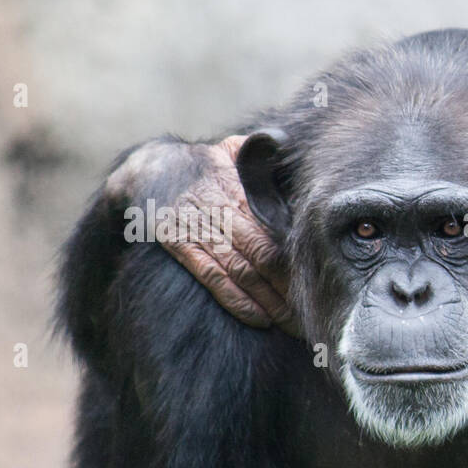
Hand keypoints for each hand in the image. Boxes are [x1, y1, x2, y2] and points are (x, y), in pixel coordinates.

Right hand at [141, 136, 297, 333]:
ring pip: (240, 271)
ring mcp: (198, 229)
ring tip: (290, 321)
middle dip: (287, 286)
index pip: (274, 228)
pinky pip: (212, 278)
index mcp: (237, 188)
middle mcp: (219, 210)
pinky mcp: (180, 245)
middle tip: (311, 309)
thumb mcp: (233, 149)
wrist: (150, 169)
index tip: (317, 277)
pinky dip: (237, 300)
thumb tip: (287, 145)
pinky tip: (259, 317)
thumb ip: (262, 153)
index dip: (295, 256)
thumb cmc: (206, 164)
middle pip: (261, 254)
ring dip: (267, 300)